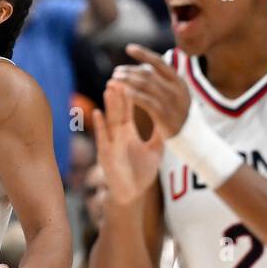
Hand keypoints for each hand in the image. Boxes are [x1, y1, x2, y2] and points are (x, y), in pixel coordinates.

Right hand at [91, 78, 164, 204]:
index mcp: (127, 132)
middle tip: (119, 74)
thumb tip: (170, 120)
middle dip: (119, 93)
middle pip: (118, 110)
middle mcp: (117, 135)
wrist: (131, 194)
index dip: (130, 94)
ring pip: (110, 120)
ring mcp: (110, 144)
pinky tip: (97, 113)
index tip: (133, 78)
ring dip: (109, 104)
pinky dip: (100, 126)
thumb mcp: (155, 150)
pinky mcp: (106, 155)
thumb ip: (160, 134)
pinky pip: (102, 138)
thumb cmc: (140, 173)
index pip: (129, 109)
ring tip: (109, 87)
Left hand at [112, 44, 190, 138]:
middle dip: (130, 71)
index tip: (129, 48)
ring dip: (128, 80)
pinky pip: (147, 102)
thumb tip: (146, 68)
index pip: (159, 62)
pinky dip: (134, 94)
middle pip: (149, 74)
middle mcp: (176, 89)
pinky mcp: (165, 115)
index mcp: (178, 81)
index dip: (143, 53)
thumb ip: (163, 82)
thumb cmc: (179, 116)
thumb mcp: (176, 95)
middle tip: (116, 71)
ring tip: (115, 79)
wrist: (193, 139)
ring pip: (146, 86)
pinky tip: (124, 91)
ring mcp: (171, 102)